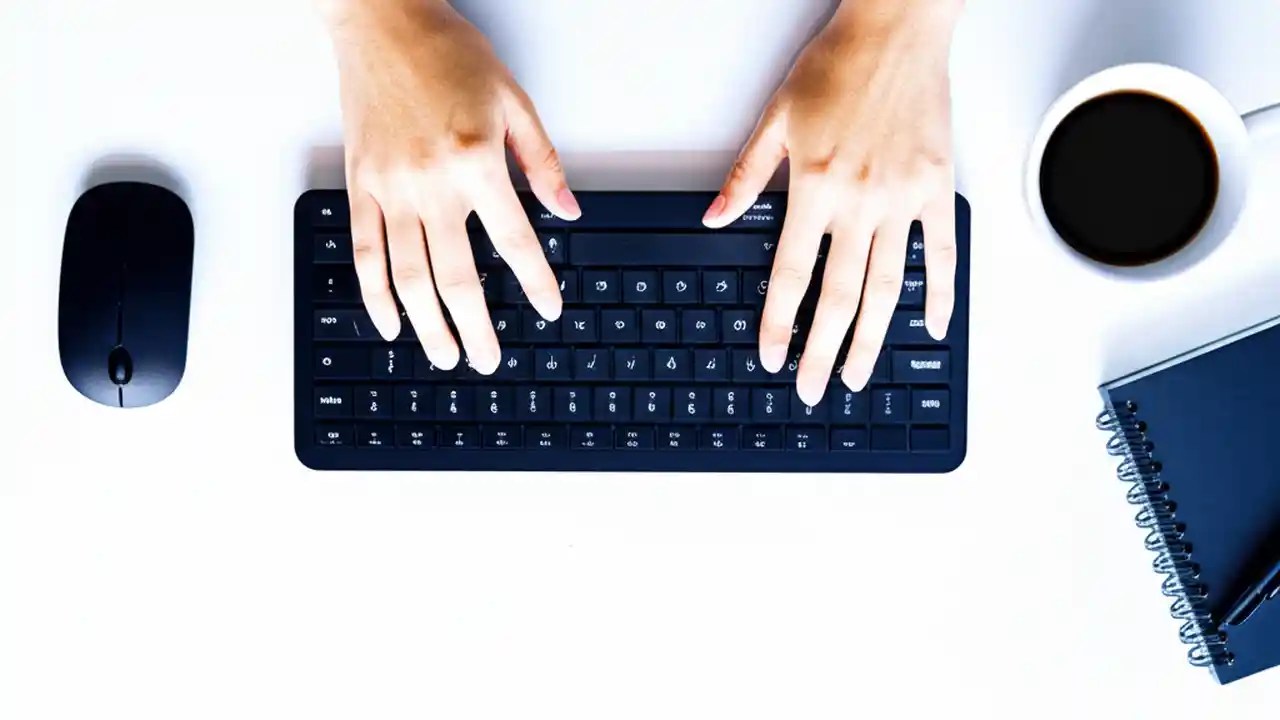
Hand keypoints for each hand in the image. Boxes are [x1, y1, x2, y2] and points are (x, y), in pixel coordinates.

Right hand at [322, 0, 579, 373]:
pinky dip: (375, 295)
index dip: (536, 283)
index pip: (514, 243)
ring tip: (445, 355)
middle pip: (456, 277)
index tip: (549, 310)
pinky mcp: (359, 186)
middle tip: (488, 360)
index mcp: (477, 162)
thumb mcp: (513, 100)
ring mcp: (389, 189)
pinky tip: (390, 323)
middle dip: (475, 328)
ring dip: (427, 326)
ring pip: (407, 277)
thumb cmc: (447, 53)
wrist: (382, 21)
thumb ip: (541, 163)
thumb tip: (568, 211)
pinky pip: (363, 253)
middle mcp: (431, 184)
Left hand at [703, 0, 961, 405]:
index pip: (789, 275)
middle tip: (811, 389)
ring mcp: (903, 199)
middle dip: (821, 351)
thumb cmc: (836, 66)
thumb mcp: (774, 118)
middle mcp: (859, 201)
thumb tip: (715, 220)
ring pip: (887, 288)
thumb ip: (745, 177)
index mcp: (813, 187)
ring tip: (857, 376)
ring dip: (872, 340)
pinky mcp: (936, 188)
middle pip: (839, 297)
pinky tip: (932, 327)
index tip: (771, 356)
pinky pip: (941, 253)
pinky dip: (939, 294)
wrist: (897, 28)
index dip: (777, 322)